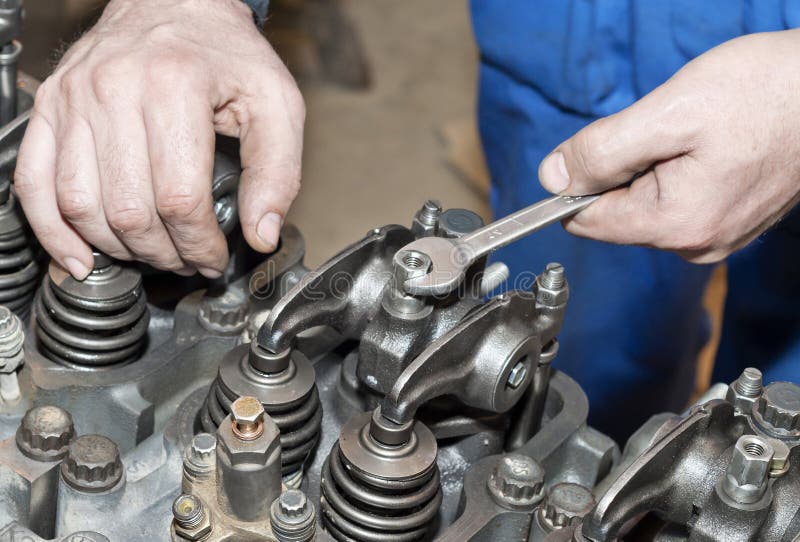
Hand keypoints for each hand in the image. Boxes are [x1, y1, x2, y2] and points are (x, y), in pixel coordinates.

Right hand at [15, 0, 304, 278]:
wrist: (173, 1)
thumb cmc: (225, 52)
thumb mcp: (276, 102)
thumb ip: (278, 171)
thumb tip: (262, 233)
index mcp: (174, 85)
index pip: (180, 198)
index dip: (199, 243)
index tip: (215, 258)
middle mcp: (114, 89)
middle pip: (128, 209)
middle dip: (164, 253)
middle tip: (187, 261)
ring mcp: (74, 98)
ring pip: (81, 204)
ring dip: (117, 248)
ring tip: (150, 255)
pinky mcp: (51, 106)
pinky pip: (34, 181)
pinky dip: (52, 230)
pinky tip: (80, 257)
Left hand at [538, 29, 799, 262]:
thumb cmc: (765, 93)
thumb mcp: (667, 113)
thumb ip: (600, 151)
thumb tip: (552, 178)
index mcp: (675, 225)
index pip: (585, 220)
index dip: (577, 182)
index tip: (599, 146)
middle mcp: (695, 244)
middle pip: (615, 213)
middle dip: (622, 169)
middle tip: (665, 131)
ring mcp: (717, 235)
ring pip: (644, 204)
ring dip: (651, 167)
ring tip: (695, 135)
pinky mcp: (730, 220)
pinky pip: (675, 200)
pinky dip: (675, 171)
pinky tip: (707, 145)